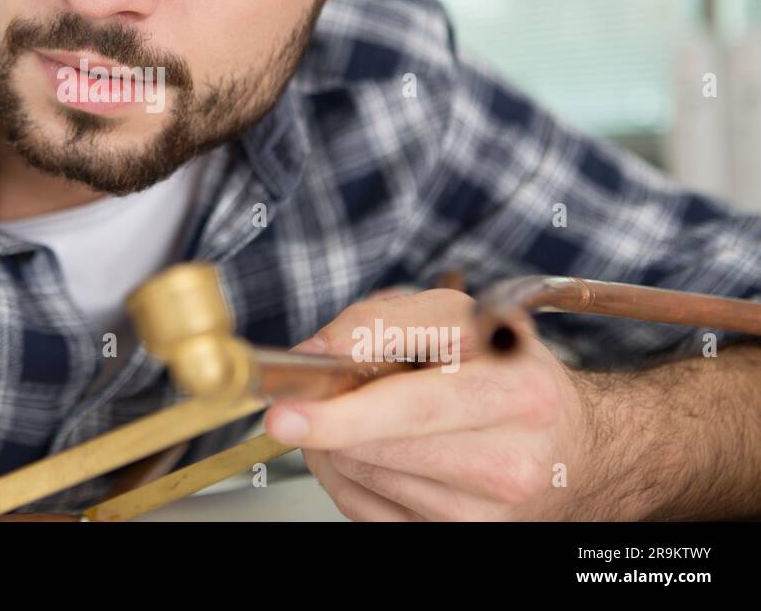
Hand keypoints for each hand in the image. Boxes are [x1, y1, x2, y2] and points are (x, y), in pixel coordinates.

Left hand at [263, 286, 597, 519]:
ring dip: (338, 441)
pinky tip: (374, 450)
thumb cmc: (507, 376)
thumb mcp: (463, 319)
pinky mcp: (457, 540)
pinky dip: (349, 473)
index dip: (342, 409)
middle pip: (376, 447)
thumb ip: (385, 320)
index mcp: (519, 391)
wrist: (572, 449)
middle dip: (329, 418)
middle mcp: (511, 460)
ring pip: (361, 475)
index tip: (287, 408)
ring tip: (364, 415)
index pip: (415, 405)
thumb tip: (317, 352)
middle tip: (302, 400)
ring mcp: (485, 513)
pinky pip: (364, 508)